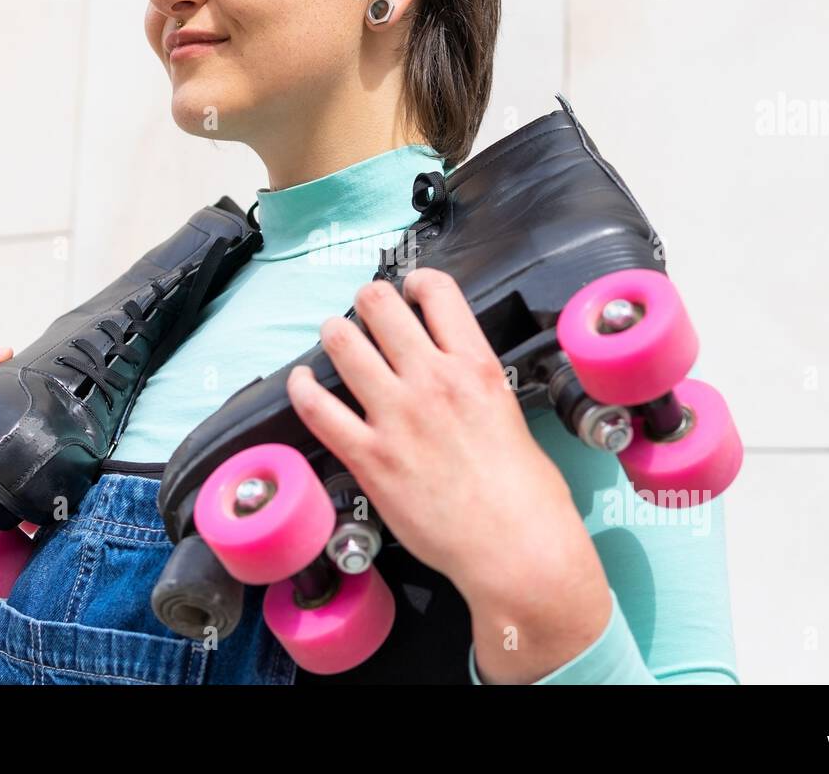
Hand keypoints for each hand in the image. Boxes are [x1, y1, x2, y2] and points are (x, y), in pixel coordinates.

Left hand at [284, 268, 584, 601]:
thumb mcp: (511, 414)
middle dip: (368, 301)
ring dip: (334, 332)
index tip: (409, 289)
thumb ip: (476, 388)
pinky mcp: (368, 456)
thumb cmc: (527, 494)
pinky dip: (302, 388)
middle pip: (380, 305)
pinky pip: (318, 409)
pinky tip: (301, 381)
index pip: (437, 291)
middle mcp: (432, 380)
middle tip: (366, 311)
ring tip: (333, 335)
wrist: (514, 546)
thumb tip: (456, 384)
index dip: (416, 281)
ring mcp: (396, 416)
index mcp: (475, 366)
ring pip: (343, 344)